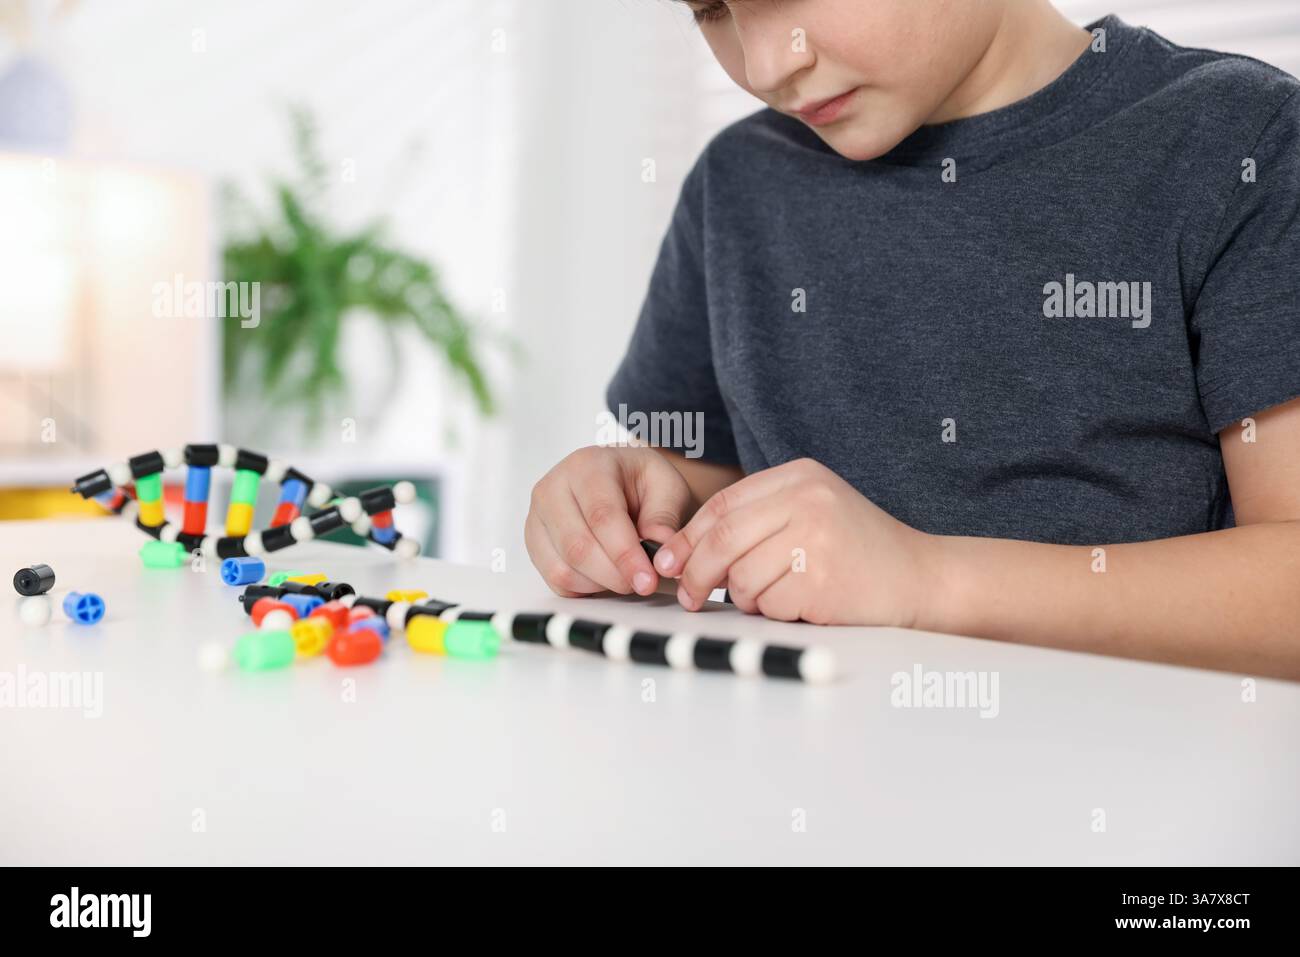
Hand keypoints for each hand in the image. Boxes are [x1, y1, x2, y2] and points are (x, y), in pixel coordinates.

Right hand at [525, 446, 691, 597]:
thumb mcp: (667, 486)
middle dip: (615, 575)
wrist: (620, 480)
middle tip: (643, 583)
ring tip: (626, 575)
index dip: (625, 554)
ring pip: (563, 568)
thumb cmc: (641, 481)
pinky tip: (605, 576)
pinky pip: (555, 579)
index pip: (601, 516)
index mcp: (586, 466)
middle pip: (578, 546)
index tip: (648, 579)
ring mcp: (537, 517)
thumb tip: (660, 554)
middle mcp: (552, 488)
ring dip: (600, 584)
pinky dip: (584, 588)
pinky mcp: (534, 542)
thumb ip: (665, 517)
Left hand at [652, 458, 939, 626]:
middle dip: (696, 574)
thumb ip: (754, 522)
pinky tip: (804, 604)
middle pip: (722, 540)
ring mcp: (816, 538)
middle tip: (689, 597)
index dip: (688, 538)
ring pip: (742, 578)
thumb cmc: (857, 551)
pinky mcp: (823, 579)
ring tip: (779, 594)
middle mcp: (807, 500)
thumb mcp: (809, 514)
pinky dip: (776, 613)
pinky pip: (770, 604)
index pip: (722, 504)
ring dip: (746, 598)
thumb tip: (681, 554)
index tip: (670, 562)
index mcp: (800, 477)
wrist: (922, 577)